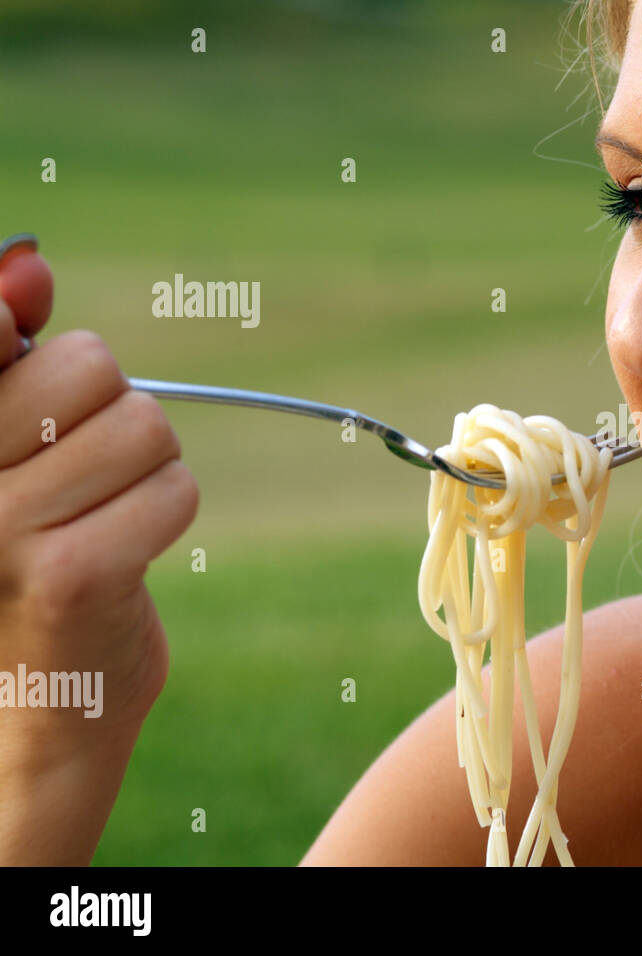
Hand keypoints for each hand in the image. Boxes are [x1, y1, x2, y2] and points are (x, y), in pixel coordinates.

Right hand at [0, 238, 198, 862]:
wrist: (41, 701)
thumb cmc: (29, 553)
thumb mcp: (11, 445)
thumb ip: (11, 351)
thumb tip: (27, 261)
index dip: (21, 336)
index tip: (25, 370)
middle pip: (88, 365)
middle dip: (112, 412)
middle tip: (83, 474)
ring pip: (144, 426)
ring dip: (150, 468)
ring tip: (105, 515)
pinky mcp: (70, 577)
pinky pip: (174, 488)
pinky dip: (170, 512)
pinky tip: (128, 552)